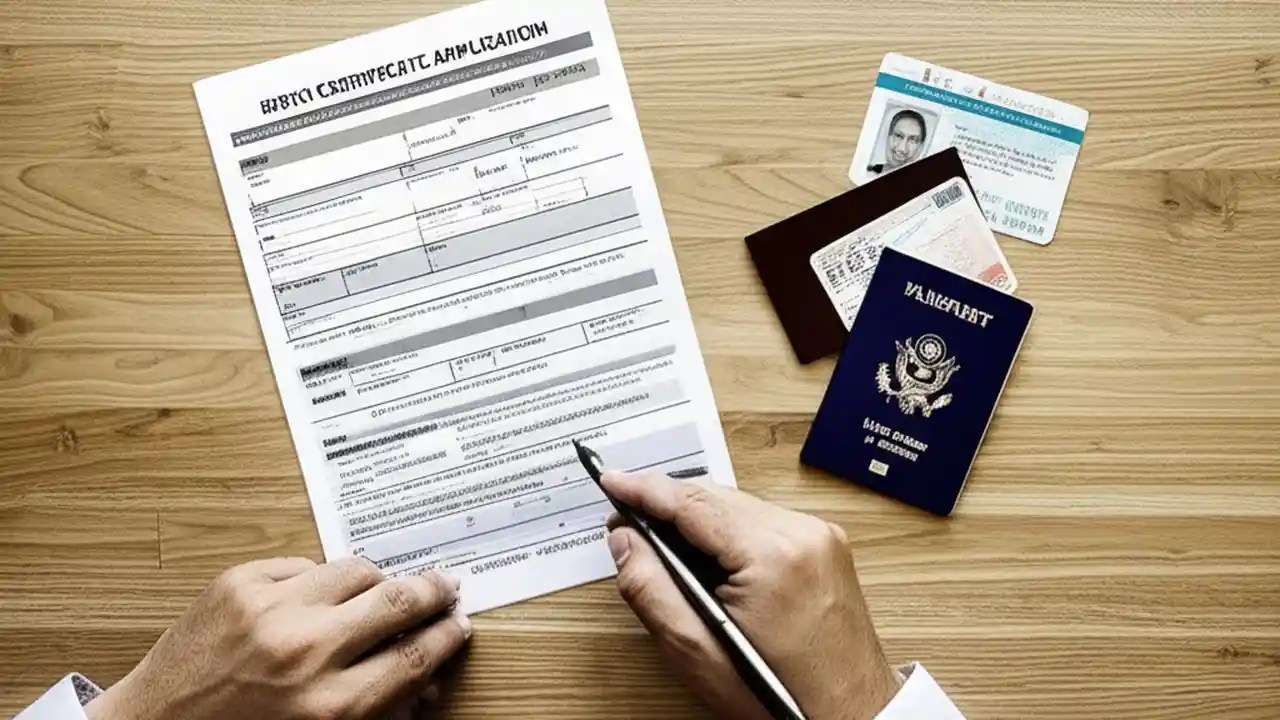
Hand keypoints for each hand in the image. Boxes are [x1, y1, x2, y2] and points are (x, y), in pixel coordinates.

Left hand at [85, 557, 470, 719]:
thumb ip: (378, 713)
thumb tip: (426, 684)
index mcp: (330, 708)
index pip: (414, 656)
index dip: (446, 636)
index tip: (458, 624)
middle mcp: (305, 653)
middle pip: (397, 602)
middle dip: (433, 591)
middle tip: (445, 586)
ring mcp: (269, 610)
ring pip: (355, 570)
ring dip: (375, 581)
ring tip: (379, 591)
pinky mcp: (238, 584)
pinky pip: (302, 565)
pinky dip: (315, 581)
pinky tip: (313, 598)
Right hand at [602, 472, 899, 719]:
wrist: (850, 716)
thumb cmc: (783, 697)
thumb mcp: (697, 652)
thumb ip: (650, 589)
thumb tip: (624, 539)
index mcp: (774, 554)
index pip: (694, 502)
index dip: (645, 490)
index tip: (612, 481)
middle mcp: (803, 533)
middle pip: (717, 496)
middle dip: (667, 503)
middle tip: (625, 521)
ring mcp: (820, 536)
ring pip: (738, 506)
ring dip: (697, 517)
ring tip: (660, 540)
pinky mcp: (825, 545)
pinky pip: (762, 520)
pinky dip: (728, 529)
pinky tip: (706, 553)